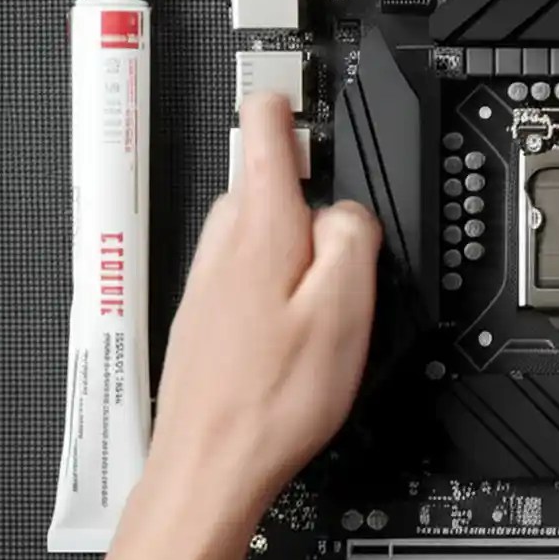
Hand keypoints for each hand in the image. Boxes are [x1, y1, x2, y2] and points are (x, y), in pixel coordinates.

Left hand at [147, 92, 381, 511]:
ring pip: (256, 230)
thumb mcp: (345, 308)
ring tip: (327, 300)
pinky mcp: (205, 313)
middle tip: (347, 246)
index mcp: (261, 226)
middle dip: (308, 196)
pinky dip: (276, 282)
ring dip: (293, 245)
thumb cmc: (273, 397)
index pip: (264, 126)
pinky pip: (244, 272)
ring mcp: (208, 278)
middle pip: (265, 181)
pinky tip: (296, 328)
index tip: (310, 95)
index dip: (293, 102)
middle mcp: (224, 243)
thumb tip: (351, 209)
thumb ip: (353, 236)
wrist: (211, 464)